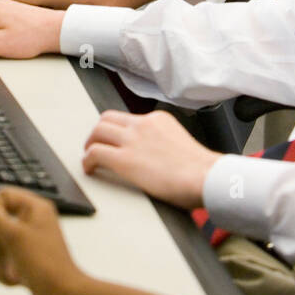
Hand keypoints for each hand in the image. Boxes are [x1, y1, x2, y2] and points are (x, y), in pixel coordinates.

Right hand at [0, 186, 86, 294]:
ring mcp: (29, 243)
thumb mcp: (13, 236)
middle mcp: (33, 222)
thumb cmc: (44, 263)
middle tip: (8, 250)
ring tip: (15, 268)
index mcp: (35, 208)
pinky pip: (4, 262)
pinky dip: (6, 272)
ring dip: (0, 260)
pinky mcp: (26, 261)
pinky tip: (18, 279)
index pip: (3, 195)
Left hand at [82, 110, 220, 207]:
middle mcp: (143, 124)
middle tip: (95, 144)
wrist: (206, 177)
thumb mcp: (181, 143)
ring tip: (89, 155)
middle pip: (108, 118)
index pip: (128, 117)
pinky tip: (90, 168)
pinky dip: (87, 160)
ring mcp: (133, 140)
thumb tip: (159, 156)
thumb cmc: (201, 170)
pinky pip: (95, 153)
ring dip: (90, 143)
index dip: (117, 129)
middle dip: (99, 132)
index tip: (114, 139)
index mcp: (158, 120)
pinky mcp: (125, 159)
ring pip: (98, 131)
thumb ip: (165, 143)